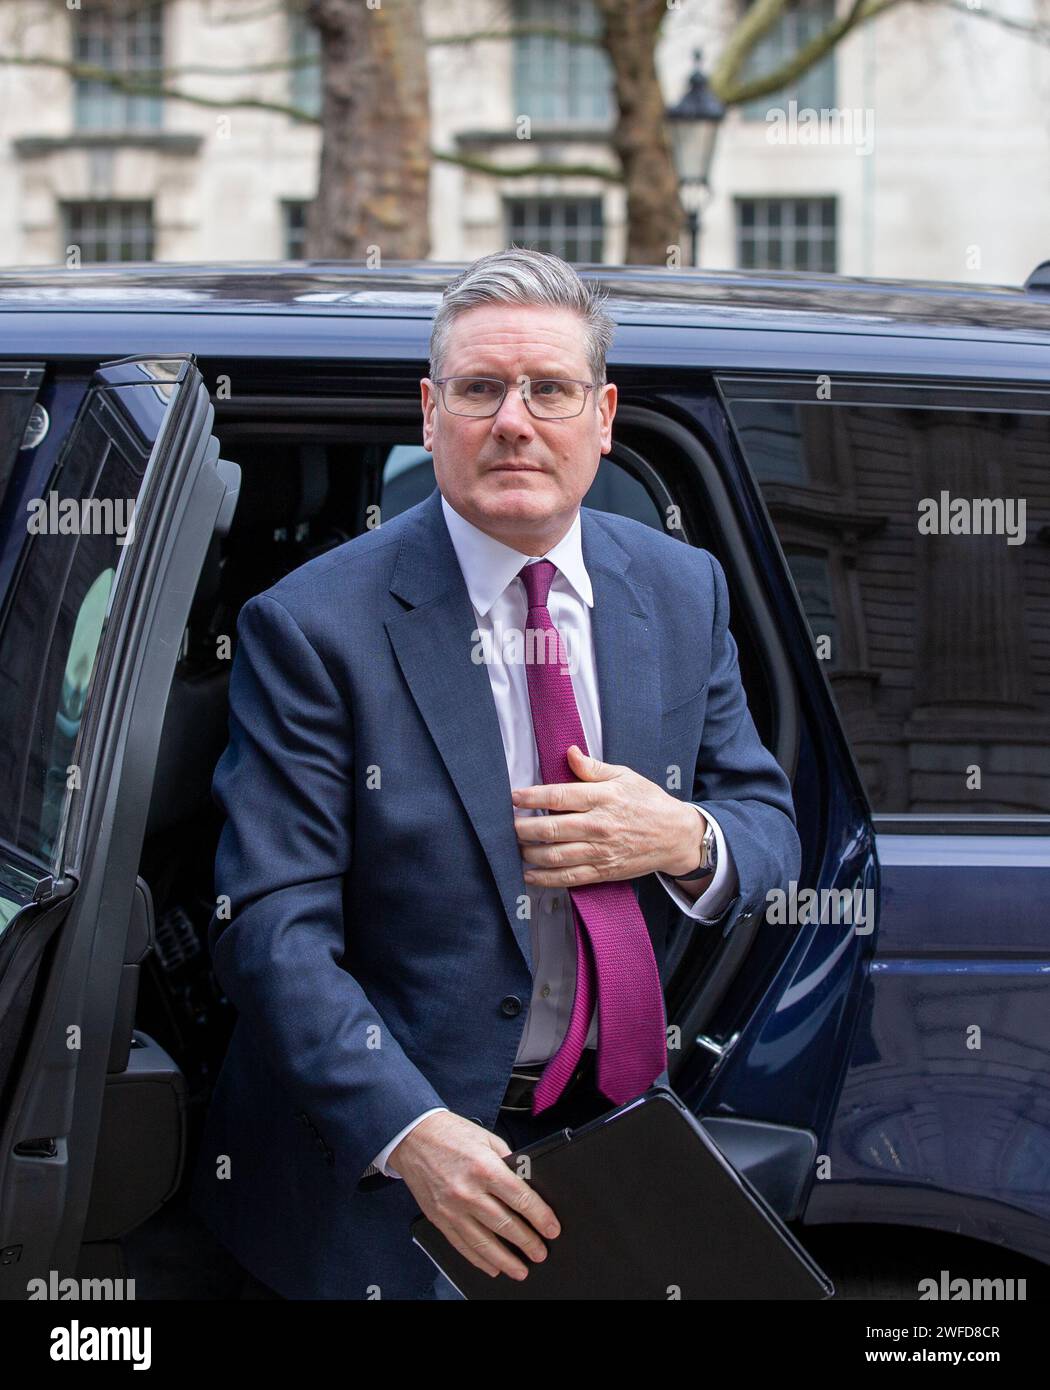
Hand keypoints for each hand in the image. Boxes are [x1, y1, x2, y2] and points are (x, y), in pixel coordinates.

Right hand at [388, 1111, 560, 1280]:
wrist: (413, 1136)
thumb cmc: (451, 1134)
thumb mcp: (487, 1139)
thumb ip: (507, 1162)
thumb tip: (526, 1184)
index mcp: (484, 1168)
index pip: (520, 1199)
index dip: (540, 1217)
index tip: (552, 1229)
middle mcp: (468, 1191)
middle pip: (505, 1225)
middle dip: (528, 1242)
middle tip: (541, 1252)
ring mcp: (452, 1209)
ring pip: (484, 1243)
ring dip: (506, 1260)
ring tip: (521, 1270)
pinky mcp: (439, 1219)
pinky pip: (462, 1245)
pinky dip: (479, 1259)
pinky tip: (492, 1267)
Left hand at [511, 745, 706, 886]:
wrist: (675, 836)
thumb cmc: (648, 802)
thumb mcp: (625, 776)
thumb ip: (593, 768)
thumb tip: (569, 753)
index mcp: (602, 798)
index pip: (559, 795)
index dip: (531, 796)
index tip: (513, 797)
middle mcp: (599, 825)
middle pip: (551, 828)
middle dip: (524, 828)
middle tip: (508, 825)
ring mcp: (600, 851)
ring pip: (555, 856)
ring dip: (529, 853)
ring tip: (516, 846)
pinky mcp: (603, 871)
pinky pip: (568, 878)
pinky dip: (544, 878)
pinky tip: (528, 873)